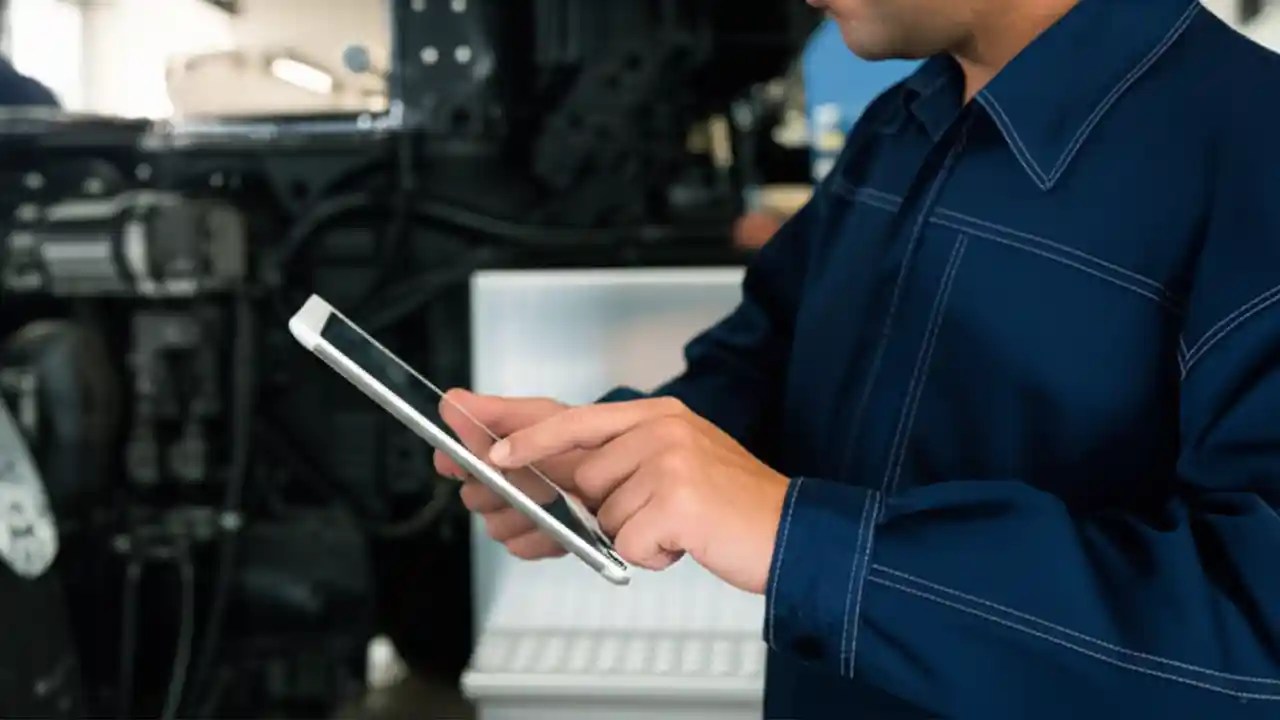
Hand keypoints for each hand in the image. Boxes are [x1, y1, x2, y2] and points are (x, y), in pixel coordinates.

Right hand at [434, 389, 581, 559]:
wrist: (625, 467)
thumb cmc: (584, 436)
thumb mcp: (543, 416)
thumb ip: (496, 412)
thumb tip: (451, 401)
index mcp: (495, 452)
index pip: (456, 461)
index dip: (456, 460)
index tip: (462, 461)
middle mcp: (501, 486)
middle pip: (474, 497)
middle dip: (498, 487)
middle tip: (526, 476)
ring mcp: (518, 516)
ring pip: (496, 525)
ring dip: (522, 512)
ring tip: (550, 497)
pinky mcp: (538, 541)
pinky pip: (519, 546)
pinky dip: (539, 535)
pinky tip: (557, 521)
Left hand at [488, 397, 789, 593]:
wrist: (793, 532)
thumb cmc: (729, 507)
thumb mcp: (678, 464)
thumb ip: (624, 462)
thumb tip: (566, 482)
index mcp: (658, 415)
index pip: (574, 418)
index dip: (528, 435)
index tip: (490, 447)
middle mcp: (661, 428)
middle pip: (583, 479)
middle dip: (604, 511)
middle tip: (656, 516)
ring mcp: (669, 461)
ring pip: (603, 516)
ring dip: (635, 536)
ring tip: (681, 527)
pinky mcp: (676, 500)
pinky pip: (627, 543)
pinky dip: (654, 556)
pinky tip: (687, 542)